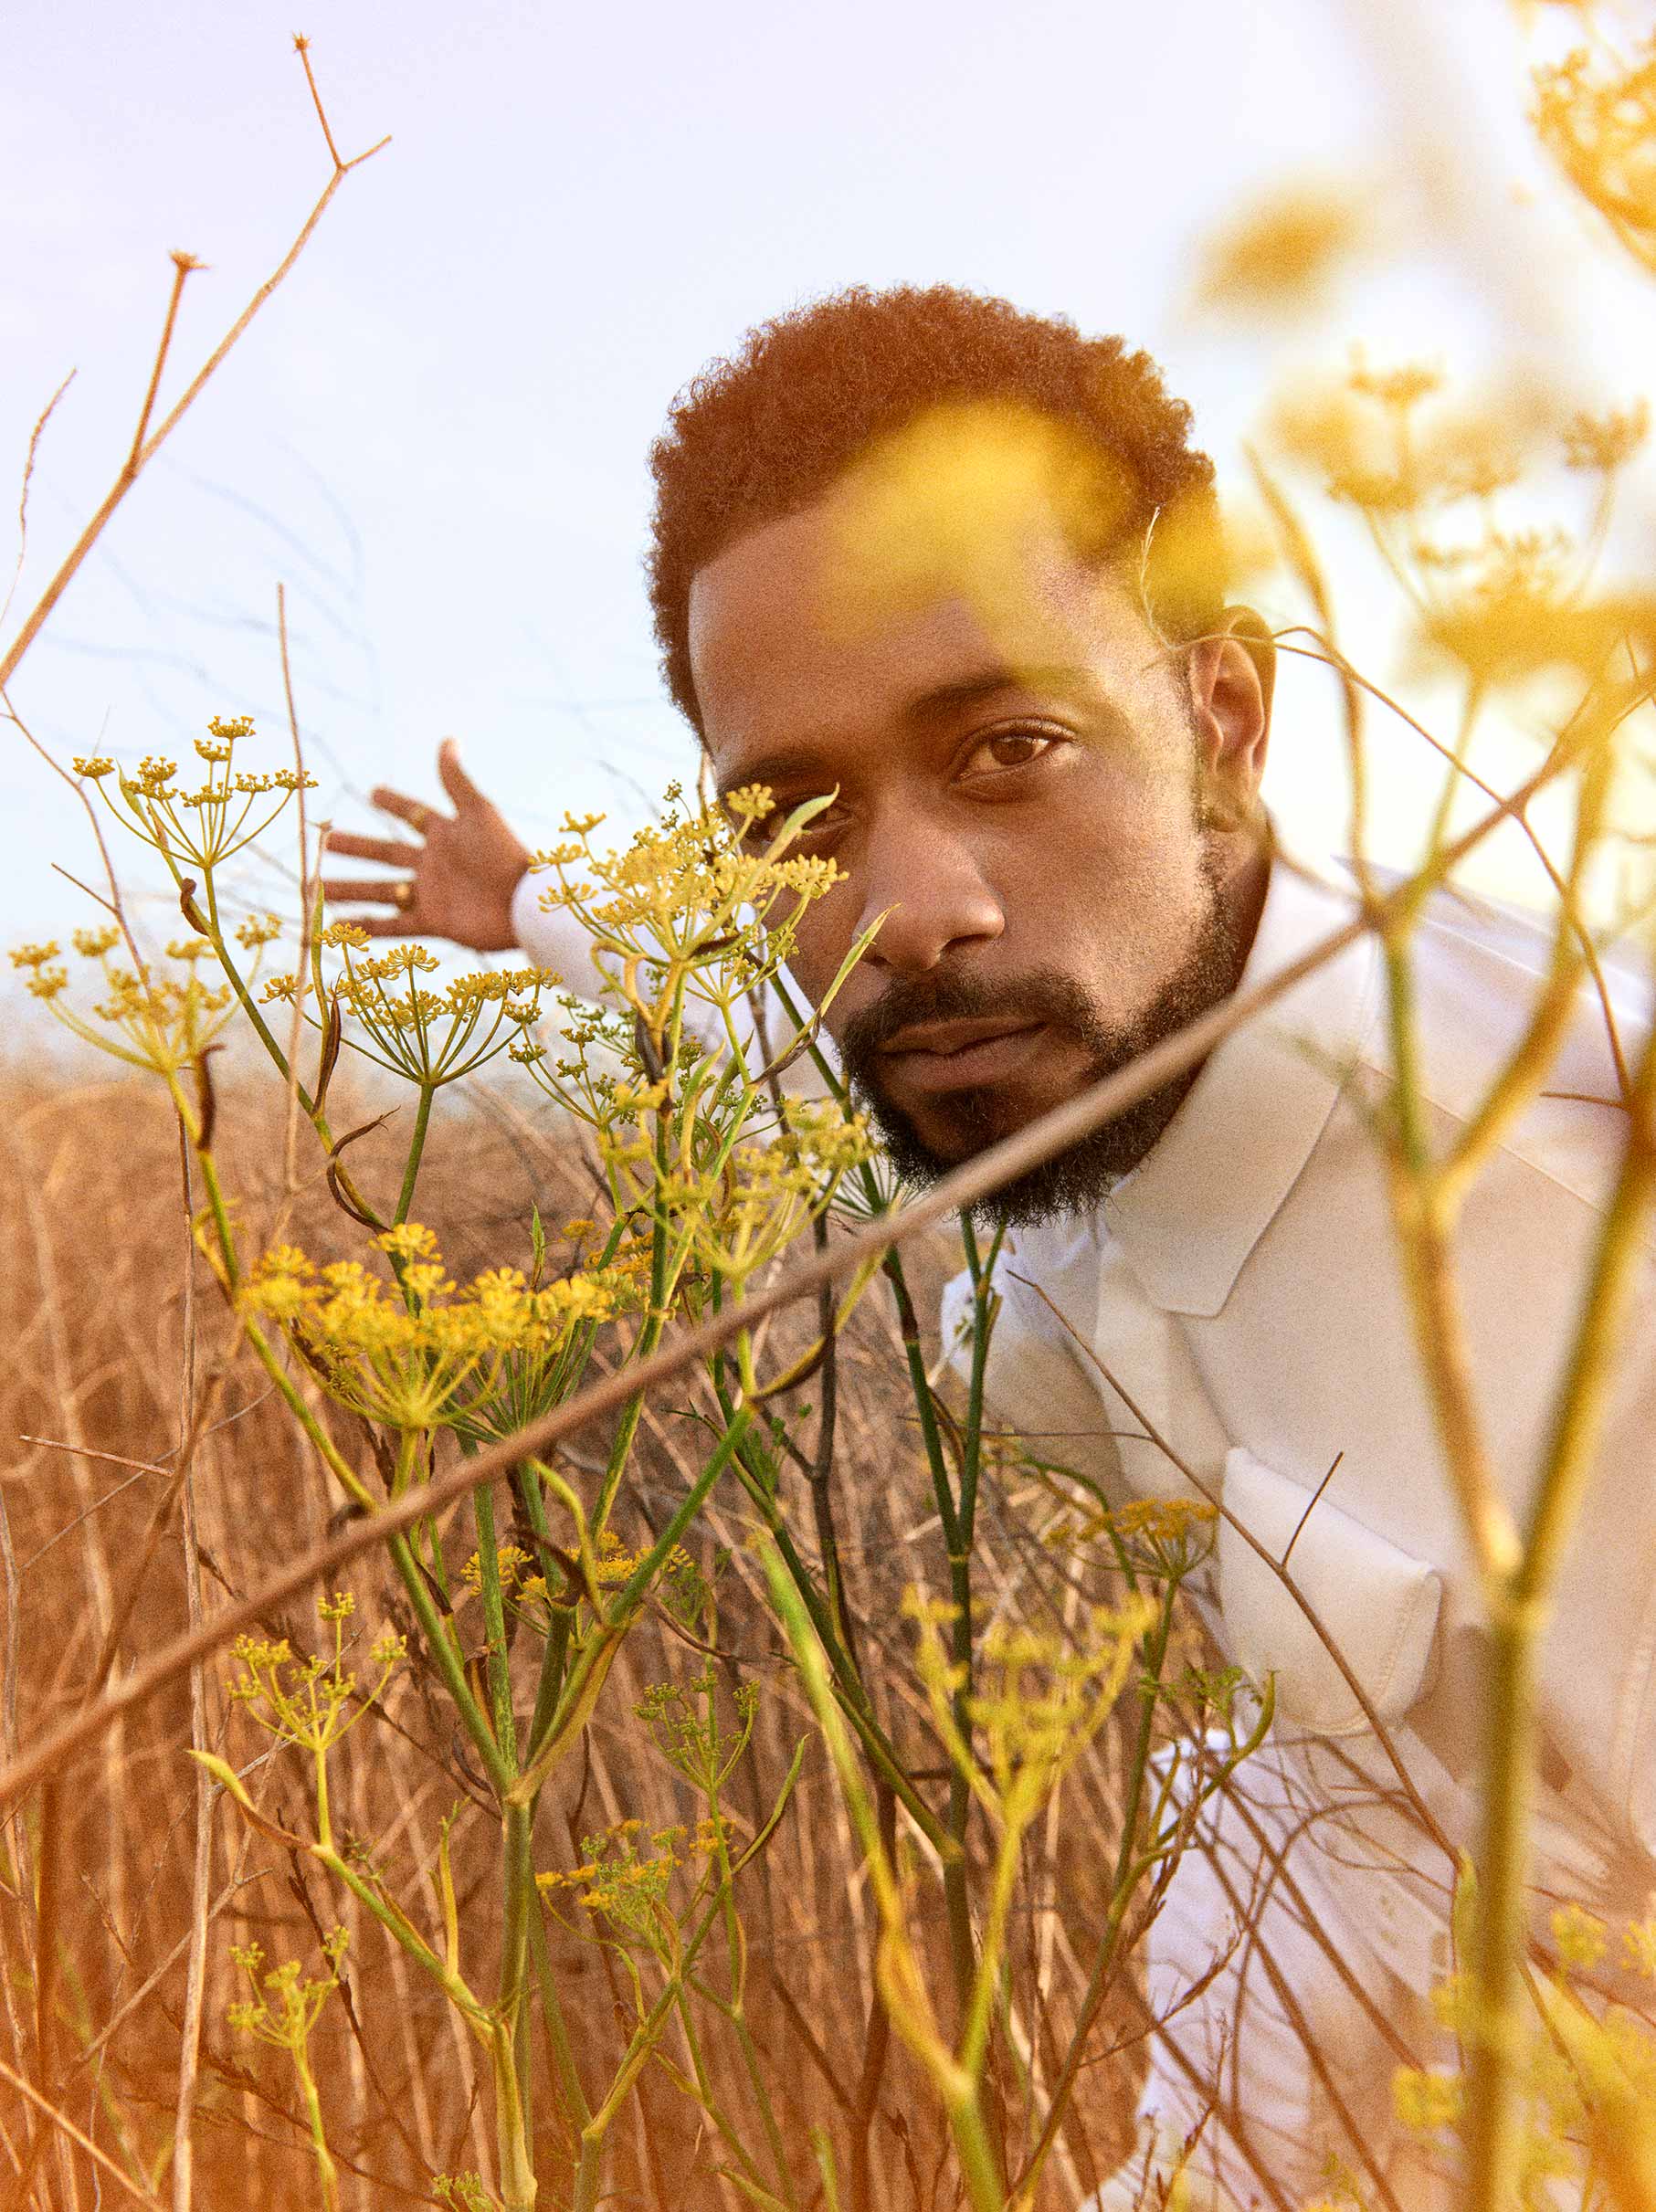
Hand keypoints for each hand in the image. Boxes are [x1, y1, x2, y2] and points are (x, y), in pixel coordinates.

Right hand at [321, 740, 531, 949]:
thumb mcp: (478, 812)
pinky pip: (393, 925)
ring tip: (314, 886)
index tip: (373, 792)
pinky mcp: (434, 922)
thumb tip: (447, 740)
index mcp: (445, 835)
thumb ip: (456, 780)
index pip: (413, 814)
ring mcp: (431, 894)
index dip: (395, 803)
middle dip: (356, 847)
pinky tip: (337, 926)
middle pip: (385, 854)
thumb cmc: (503, 854)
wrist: (524, 904)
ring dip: (348, 889)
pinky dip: (366, 927)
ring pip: (381, 891)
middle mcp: (434, 864)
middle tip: (324, 839)